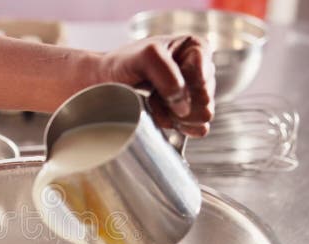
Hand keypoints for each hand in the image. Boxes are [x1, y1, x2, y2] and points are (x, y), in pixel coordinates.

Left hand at [100, 35, 215, 136]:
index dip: (182, 87)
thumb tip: (184, 105)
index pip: (203, 77)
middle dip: (177, 103)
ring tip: (154, 103)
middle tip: (153, 95)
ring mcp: (196, 93)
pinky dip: (175, 125)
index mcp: (196, 48)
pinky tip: (159, 115)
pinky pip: (196, 129)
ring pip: (201, 116)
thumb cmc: (122, 64)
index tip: (158, 85)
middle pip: (205, 99)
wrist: (103, 82)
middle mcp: (200, 69)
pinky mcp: (189, 114)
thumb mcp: (143, 57)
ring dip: (174, 115)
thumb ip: (166, 73)